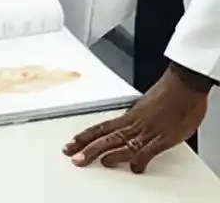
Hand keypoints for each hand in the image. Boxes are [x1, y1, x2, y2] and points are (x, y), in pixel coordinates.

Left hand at [64, 63, 211, 173]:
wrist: (184, 86)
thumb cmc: (168, 94)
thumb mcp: (145, 106)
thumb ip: (137, 119)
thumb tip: (130, 126)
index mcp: (128, 116)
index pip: (100, 128)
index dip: (84, 137)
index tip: (72, 145)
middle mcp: (134, 123)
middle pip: (106, 138)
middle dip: (88, 149)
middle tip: (74, 158)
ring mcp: (148, 131)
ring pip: (123, 144)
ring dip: (110, 154)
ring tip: (97, 163)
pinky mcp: (164, 137)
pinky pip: (149, 150)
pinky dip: (140, 159)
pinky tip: (134, 168)